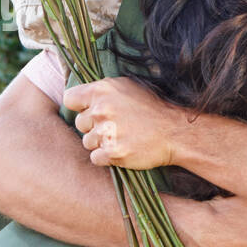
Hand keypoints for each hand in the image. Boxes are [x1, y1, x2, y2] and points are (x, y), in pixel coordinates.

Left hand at [63, 77, 186, 169]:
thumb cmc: (153, 108)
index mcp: (102, 90)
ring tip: (122, 138)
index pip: (70, 99)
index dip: (80, 106)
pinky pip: (95, 158)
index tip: (90, 111)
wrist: (176, 132)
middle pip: (79, 123)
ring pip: (87, 142)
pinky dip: (107, 157)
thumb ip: (103, 91)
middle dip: (93, 127)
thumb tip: (82, 96)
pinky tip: (122, 149)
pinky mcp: (113, 152)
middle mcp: (102, 110)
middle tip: (115, 127)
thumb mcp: (128, 87)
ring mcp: (107, 132)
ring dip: (101, 143)